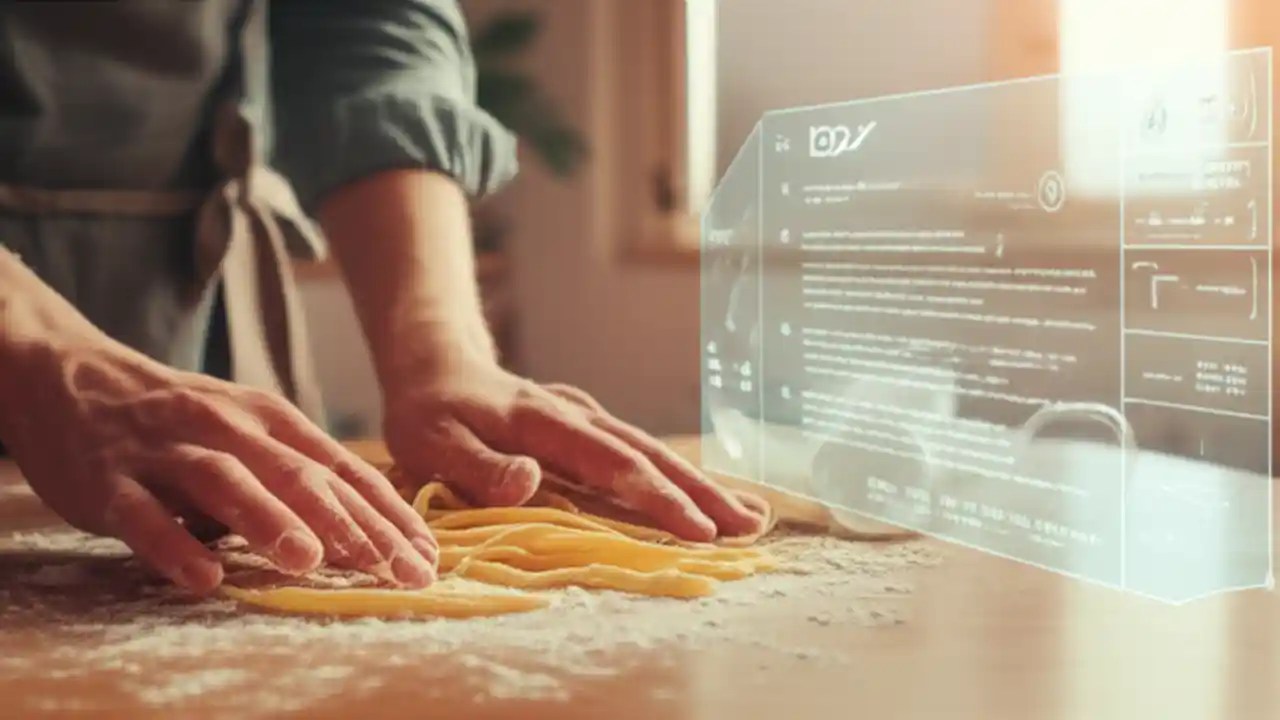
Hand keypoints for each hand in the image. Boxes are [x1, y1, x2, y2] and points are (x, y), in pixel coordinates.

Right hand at [0, 334, 437, 593]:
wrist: (76, 380)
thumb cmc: (185, 423)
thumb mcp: (252, 435)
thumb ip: (304, 475)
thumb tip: (375, 530)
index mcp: (272, 420)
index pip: (343, 471)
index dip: (388, 515)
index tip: (427, 559)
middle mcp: (228, 427)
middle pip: (299, 476)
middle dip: (352, 526)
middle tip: (394, 570)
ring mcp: (168, 450)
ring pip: (225, 482)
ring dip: (268, 520)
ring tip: (309, 561)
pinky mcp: (111, 479)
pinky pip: (144, 514)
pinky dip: (174, 545)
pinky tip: (204, 577)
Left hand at [383, 359, 765, 541]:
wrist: (437, 365)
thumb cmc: (430, 413)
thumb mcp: (432, 443)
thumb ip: (478, 466)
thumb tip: (529, 483)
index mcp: (545, 424)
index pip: (613, 464)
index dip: (658, 500)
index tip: (699, 531)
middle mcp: (577, 417)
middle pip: (650, 456)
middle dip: (703, 493)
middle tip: (752, 527)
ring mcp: (588, 419)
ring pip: (653, 452)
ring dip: (702, 484)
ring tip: (752, 515)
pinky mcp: (590, 427)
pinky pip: (640, 452)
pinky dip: (678, 475)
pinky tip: (706, 497)